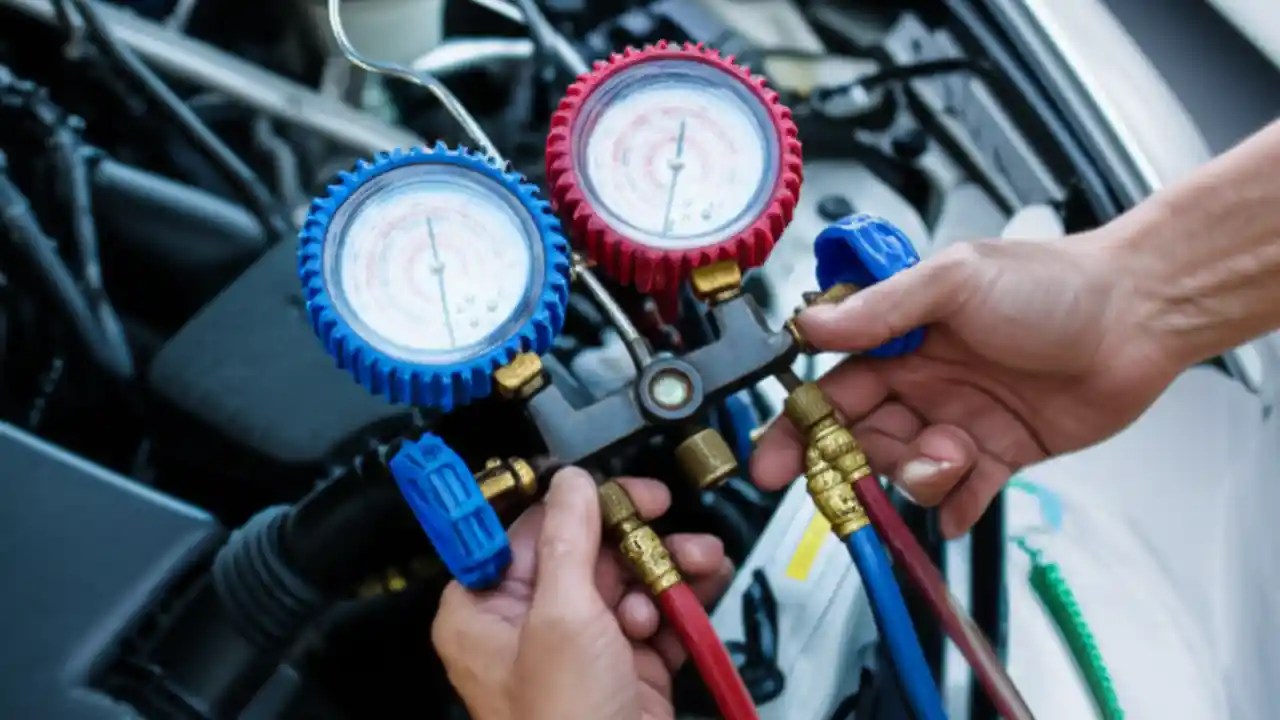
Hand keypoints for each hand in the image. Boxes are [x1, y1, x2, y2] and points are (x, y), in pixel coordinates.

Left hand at [431, 468, 733, 719]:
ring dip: (666, 568)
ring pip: (628, 580)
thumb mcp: (563, 619)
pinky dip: (680, 604)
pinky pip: (656, 616)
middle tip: (666, 518)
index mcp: (485, 609)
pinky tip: (698, 594)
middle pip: (586, 550)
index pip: (527, 531)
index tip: (615, 488)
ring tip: (695, 563)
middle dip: (635, 538)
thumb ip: (568, 541)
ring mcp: (580, 646)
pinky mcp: (625, 667)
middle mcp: (529, 624)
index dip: (576, 503)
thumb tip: (570, 482)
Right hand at [754, 231, 1178, 536]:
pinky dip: (957, 507)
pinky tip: (965, 506)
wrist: (1137, 314)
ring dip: (920, 476)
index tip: (773, 462)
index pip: (831, 389)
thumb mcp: (955, 281)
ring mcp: (959, 420)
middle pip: (860, 440)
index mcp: (900, 339)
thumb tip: (810, 326)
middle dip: (852, 465)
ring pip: (908, 470)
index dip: (798, 427)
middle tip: (857, 478)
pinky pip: (963, 494)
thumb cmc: (1049, 284)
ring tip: (957, 455)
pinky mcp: (1000, 453)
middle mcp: (922, 382)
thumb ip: (881, 309)